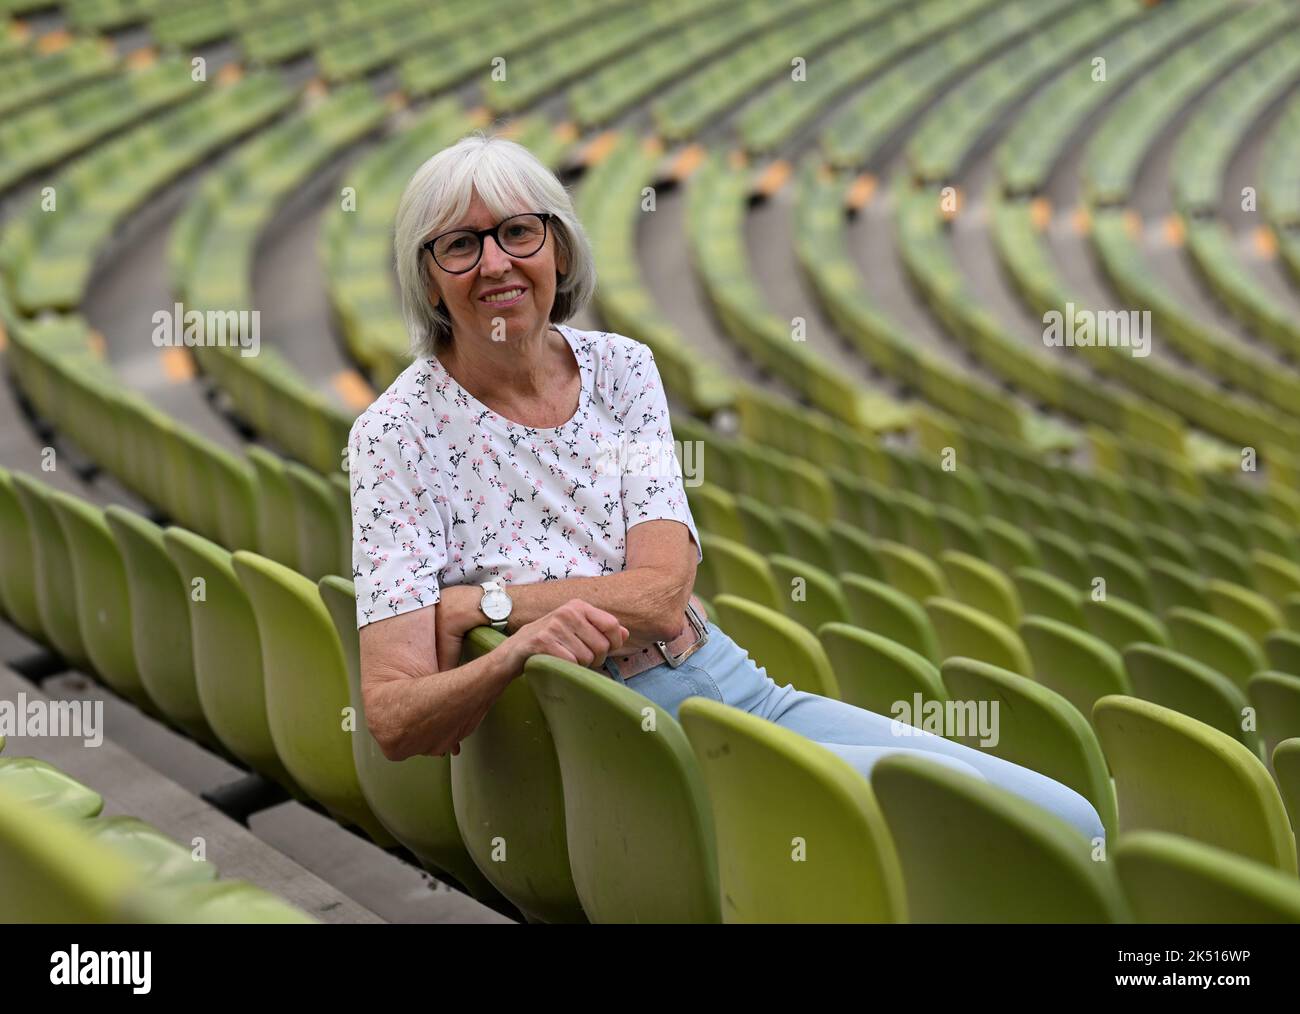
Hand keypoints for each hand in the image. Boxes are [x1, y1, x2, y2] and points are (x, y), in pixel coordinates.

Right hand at [502, 599, 629, 673]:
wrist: (516, 649)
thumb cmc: (551, 639)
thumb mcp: (576, 628)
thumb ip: (601, 629)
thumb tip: (625, 634)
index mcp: (578, 606)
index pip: (611, 625)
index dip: (614, 642)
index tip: (607, 650)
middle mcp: (568, 612)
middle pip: (601, 645)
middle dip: (596, 659)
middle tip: (582, 659)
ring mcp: (555, 626)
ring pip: (587, 657)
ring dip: (580, 666)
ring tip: (567, 659)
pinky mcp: (543, 642)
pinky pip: (571, 663)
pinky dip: (567, 669)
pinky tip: (558, 663)